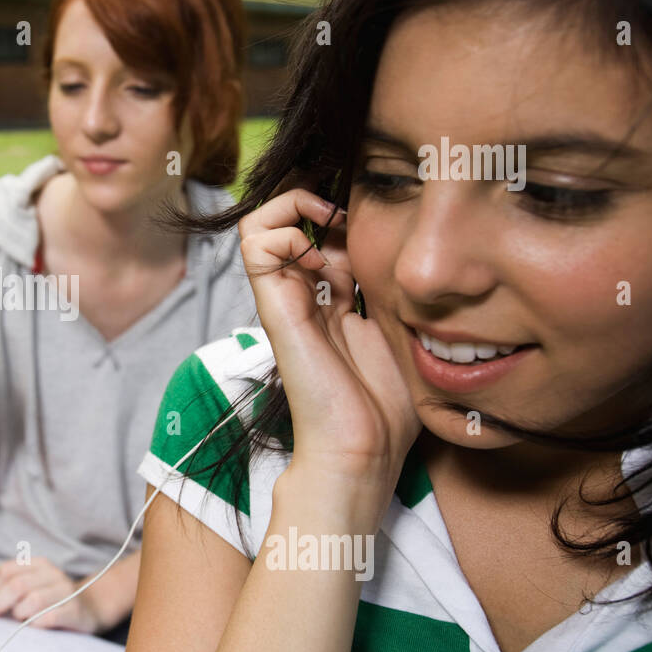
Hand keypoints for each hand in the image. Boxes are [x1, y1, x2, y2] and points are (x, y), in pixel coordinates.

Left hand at [0, 557, 101, 633]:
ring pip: (34, 600)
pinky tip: (35, 627)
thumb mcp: (31, 586)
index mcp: (40, 565)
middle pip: (18, 584)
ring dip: (20, 613)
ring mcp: (66, 592)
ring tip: (21, 620)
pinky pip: (50, 618)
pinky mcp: (75, 612)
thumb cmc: (52, 600)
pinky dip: (37, 624)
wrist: (91, 608)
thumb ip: (7, 586)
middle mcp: (53, 575)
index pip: (7, 570)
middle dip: (1, 602)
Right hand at [238, 188, 419, 522]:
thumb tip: (382, 250)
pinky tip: (326, 263)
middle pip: (280, 219)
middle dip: (314, 202)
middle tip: (348, 219)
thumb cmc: (383, 407)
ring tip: (332, 234)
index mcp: (327, 301)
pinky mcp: (275, 310)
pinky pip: (257, 244)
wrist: (362, 450)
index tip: (369, 220)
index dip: (337, 212)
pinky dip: (289, 235)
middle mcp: (299, 296)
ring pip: (258, 223)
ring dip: (296, 212)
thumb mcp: (394, 331)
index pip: (313, 232)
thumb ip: (383, 292)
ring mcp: (283, 301)